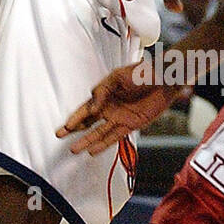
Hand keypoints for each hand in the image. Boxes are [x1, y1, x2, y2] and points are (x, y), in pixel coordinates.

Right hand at [57, 60, 190, 154]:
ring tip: (74, 149)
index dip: (74, 118)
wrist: (162, 79)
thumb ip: (102, 92)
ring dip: (86, 141)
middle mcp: (109, 107)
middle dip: (74, 130)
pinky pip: (114, 136)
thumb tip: (91, 108)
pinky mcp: (131, 124)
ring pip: (98, 132)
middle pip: (88, 122)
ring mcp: (119, 117)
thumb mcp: (117, 77)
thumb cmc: (141, 72)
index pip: (85, 109)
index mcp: (104, 95)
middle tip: (61, 137)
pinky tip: (93, 150)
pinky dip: (103, 144)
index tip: (64, 127)